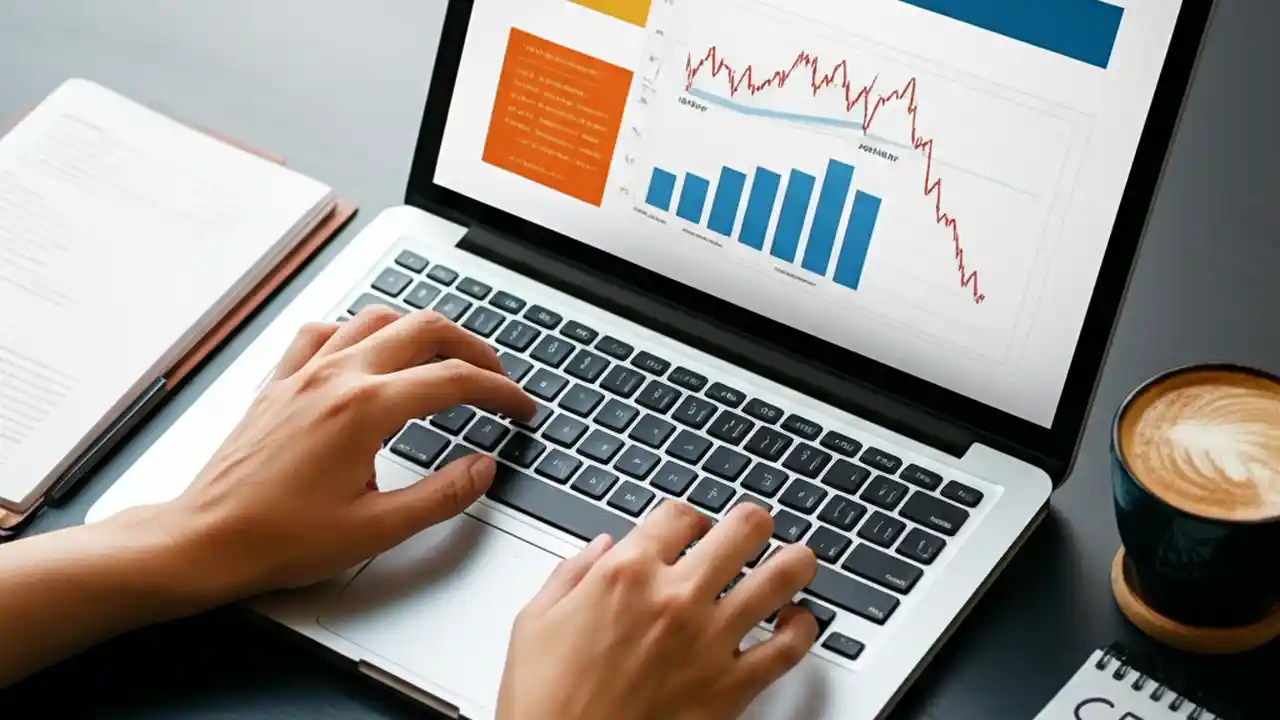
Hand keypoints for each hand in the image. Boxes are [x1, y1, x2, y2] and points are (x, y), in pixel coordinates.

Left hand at [159, 306, 534, 601]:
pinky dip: (357, 331)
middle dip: (472, 348)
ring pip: (376, 318)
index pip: (455, 381)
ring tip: (444, 356)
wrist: (206, 540)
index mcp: (366, 410)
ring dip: (420, 330)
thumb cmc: (279, 539)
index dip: (500, 391)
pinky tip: (365, 351)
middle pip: (424, 329)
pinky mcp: (280, 382)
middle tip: (495, 376)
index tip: (520, 407)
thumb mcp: (377, 529)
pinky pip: (324, 332)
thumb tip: (483, 469)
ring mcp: (304, 373)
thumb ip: (442, 495)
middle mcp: (337, 378)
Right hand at [498, 502, 819, 719]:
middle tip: (752, 533)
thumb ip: (571, 575)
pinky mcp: (732, 686)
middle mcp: (674, 597)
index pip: (680, 513)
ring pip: (781, 576)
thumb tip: (601, 549)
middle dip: (752, 524)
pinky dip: (804, 627)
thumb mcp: (534, 623)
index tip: (692, 530)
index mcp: (625, 574)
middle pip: (744, 528)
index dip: (690, 517)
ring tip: (795, 561)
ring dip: (794, 561)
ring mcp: (709, 640)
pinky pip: (790, 646)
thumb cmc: (545, 703)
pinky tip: (798, 620)